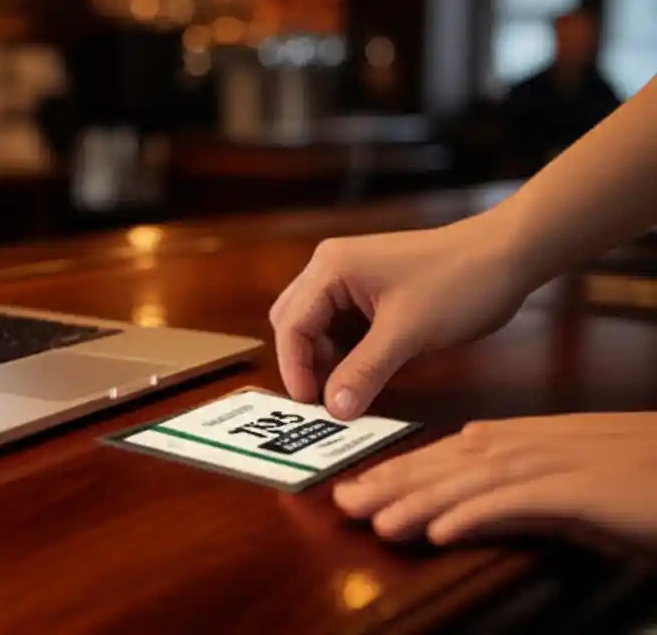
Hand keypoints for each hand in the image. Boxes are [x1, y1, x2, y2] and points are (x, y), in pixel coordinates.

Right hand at [269, 217, 527, 419]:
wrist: (509, 254)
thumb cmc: (458, 283)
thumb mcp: (407, 334)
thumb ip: (364, 372)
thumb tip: (334, 411)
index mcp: (330, 269)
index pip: (292, 324)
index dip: (295, 368)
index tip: (310, 406)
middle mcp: (331, 267)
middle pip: (294, 321)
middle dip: (304, 362)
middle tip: (322, 399)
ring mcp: (350, 275)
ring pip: (316, 324)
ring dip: (325, 358)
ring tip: (345, 390)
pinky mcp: (370, 287)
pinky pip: (341, 323)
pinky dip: (345, 350)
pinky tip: (362, 372)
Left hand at [333, 413, 656, 552]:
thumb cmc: (641, 483)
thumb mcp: (570, 491)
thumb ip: (518, 496)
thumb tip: (462, 512)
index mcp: (528, 441)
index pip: (449, 456)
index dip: (400, 473)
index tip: (357, 488)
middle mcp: (533, 445)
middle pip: (449, 463)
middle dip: (393, 482)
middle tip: (344, 500)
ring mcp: (557, 464)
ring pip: (473, 479)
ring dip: (421, 499)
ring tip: (377, 519)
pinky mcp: (583, 490)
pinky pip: (520, 501)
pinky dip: (477, 513)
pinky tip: (441, 529)